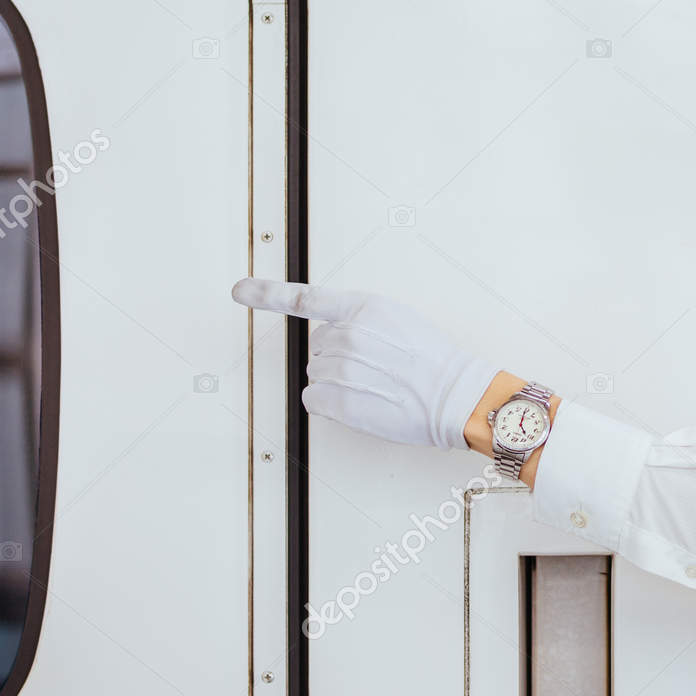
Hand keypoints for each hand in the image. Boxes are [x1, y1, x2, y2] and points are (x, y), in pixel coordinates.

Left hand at [231, 278, 498, 451]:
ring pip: (314, 373)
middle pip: (317, 346)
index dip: (266, 293)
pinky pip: (313, 399)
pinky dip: (329, 404)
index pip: (305, 298)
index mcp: (364, 307)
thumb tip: (330, 335)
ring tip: (374, 387)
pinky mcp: (338, 400)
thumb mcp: (399, 320)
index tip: (239, 291)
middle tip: (374, 368)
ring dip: (335, 382)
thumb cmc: (435, 361)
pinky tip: (360, 403)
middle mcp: (348, 334)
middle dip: (337, 357)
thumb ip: (361, 320)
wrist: (456, 396)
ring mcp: (341, 367)